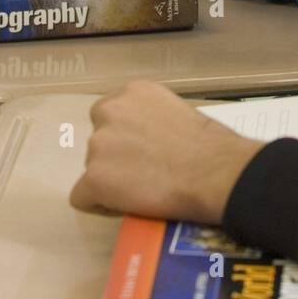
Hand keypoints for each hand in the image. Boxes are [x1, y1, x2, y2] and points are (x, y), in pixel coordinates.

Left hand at [70, 80, 262, 223]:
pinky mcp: (94, 177)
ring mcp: (98, 143)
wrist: (214, 172)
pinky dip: (101, 206)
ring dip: (112, 181)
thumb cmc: (210, 147)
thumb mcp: (177, 112)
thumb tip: (147, 142)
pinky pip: (82, 198)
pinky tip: (127, 207)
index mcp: (131, 92)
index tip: (144, 155)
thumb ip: (152, 120)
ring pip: (94, 169)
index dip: (126, 141)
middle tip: (146, 175)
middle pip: (100, 142)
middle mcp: (109, 110)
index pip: (111, 118)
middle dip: (117, 159)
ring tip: (144, 191)